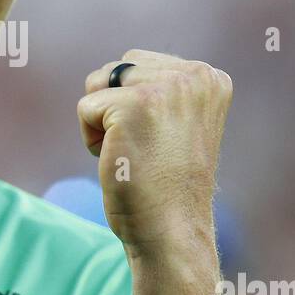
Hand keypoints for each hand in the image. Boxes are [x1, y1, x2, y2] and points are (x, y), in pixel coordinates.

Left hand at [77, 49, 231, 259]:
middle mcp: (193, 77)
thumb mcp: (180, 123)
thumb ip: (163, 89)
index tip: (163, 142)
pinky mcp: (131, 107)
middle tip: (146, 149)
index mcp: (210, 78)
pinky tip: (120, 160)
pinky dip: (91, 139)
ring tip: (133, 152)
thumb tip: (118, 68)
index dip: (137, 106)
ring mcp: (164, 89)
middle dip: (116, 108)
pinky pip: (85, 108)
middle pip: (118, 68)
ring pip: (98, 83)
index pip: (142, 64)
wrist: (172, 231)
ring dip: (102, 121)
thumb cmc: (169, 184)